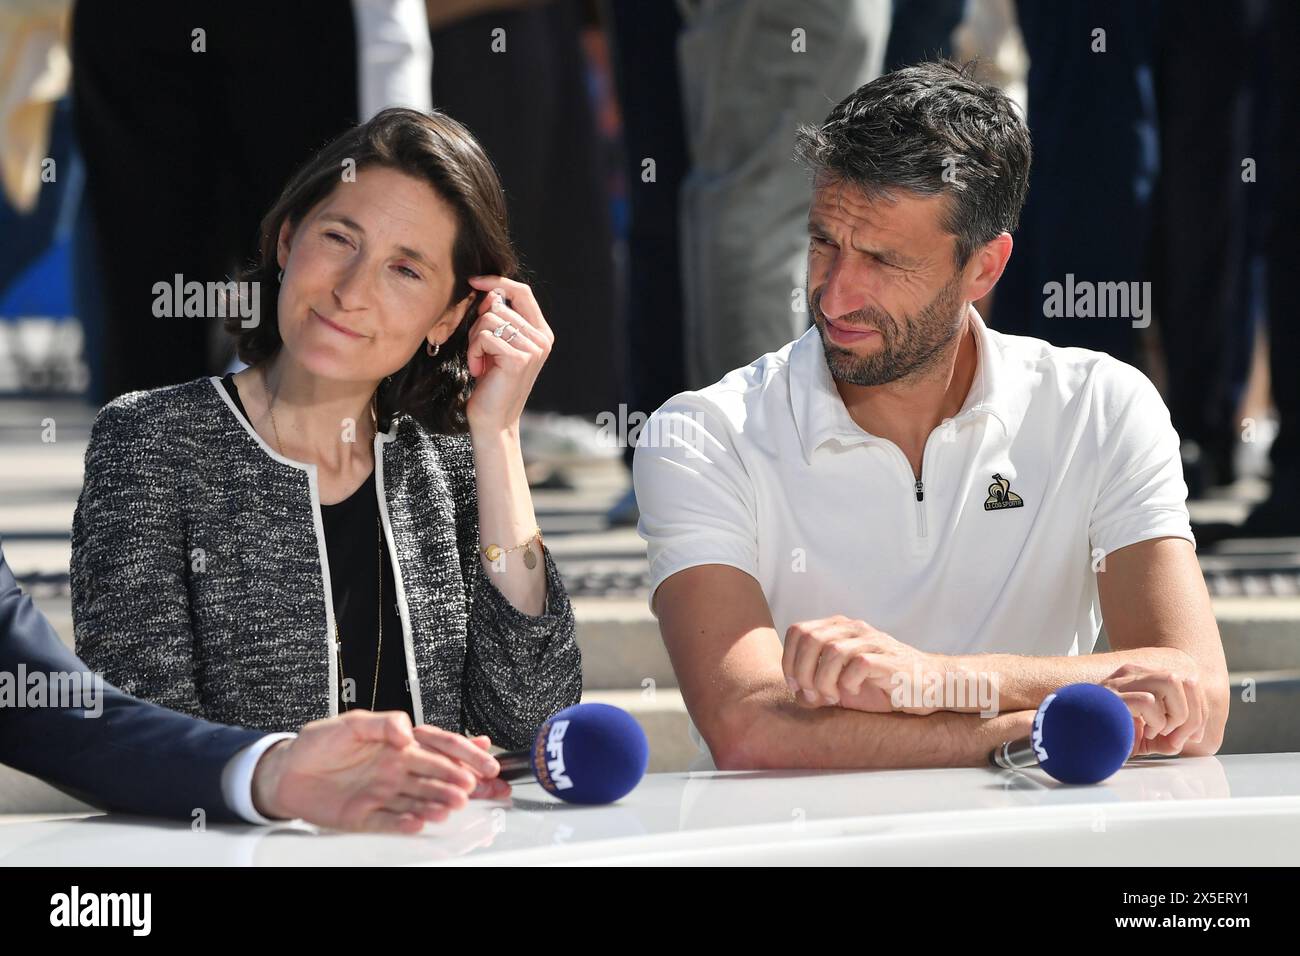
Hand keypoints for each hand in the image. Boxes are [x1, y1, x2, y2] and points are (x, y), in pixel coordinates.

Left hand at [251, 711, 502, 832]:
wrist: (285, 771)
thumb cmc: (319, 744)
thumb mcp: (351, 722)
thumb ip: (383, 723)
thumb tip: (408, 732)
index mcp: (399, 747)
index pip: (439, 748)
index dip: (465, 754)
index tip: (486, 762)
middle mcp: (397, 771)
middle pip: (436, 777)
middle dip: (457, 782)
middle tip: (472, 787)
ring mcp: (384, 795)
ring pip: (419, 800)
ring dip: (436, 803)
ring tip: (451, 806)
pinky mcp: (366, 816)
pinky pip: (391, 822)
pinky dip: (407, 824)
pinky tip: (420, 822)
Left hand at [464, 275, 553, 434]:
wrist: (494, 421)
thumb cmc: (491, 384)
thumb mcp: (497, 346)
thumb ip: (499, 319)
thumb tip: (488, 293)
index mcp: (541, 332)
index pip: (522, 292)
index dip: (497, 281)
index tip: (474, 281)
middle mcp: (542, 338)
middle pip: (498, 306)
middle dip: (477, 326)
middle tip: (478, 352)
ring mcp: (533, 348)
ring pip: (489, 319)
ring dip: (474, 341)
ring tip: (480, 362)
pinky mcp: (519, 358)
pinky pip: (484, 336)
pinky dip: (474, 352)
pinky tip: (479, 370)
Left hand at [782, 615, 941, 713]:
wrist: (926, 687)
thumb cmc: (881, 687)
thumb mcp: (842, 687)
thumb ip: (817, 687)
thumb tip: (797, 696)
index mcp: (838, 629)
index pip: (798, 631)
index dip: (789, 660)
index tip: (796, 686)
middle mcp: (854, 629)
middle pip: (810, 638)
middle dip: (803, 672)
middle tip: (813, 695)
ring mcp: (872, 641)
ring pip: (832, 650)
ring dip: (824, 680)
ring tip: (832, 697)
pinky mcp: (888, 659)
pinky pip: (858, 664)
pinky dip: (848, 683)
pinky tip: (853, 692)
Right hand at [1100, 660, 1208, 756]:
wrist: (1072, 740)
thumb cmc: (1105, 736)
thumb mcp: (1144, 735)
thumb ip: (1168, 734)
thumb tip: (1185, 739)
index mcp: (1141, 678)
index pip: (1187, 681)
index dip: (1198, 710)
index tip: (1193, 736)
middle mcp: (1132, 674)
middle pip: (1185, 679)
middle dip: (1193, 714)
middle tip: (1178, 738)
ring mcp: (1122, 682)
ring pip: (1172, 682)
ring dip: (1177, 714)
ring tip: (1161, 731)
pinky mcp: (1114, 696)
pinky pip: (1150, 702)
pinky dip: (1156, 722)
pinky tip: (1143, 733)